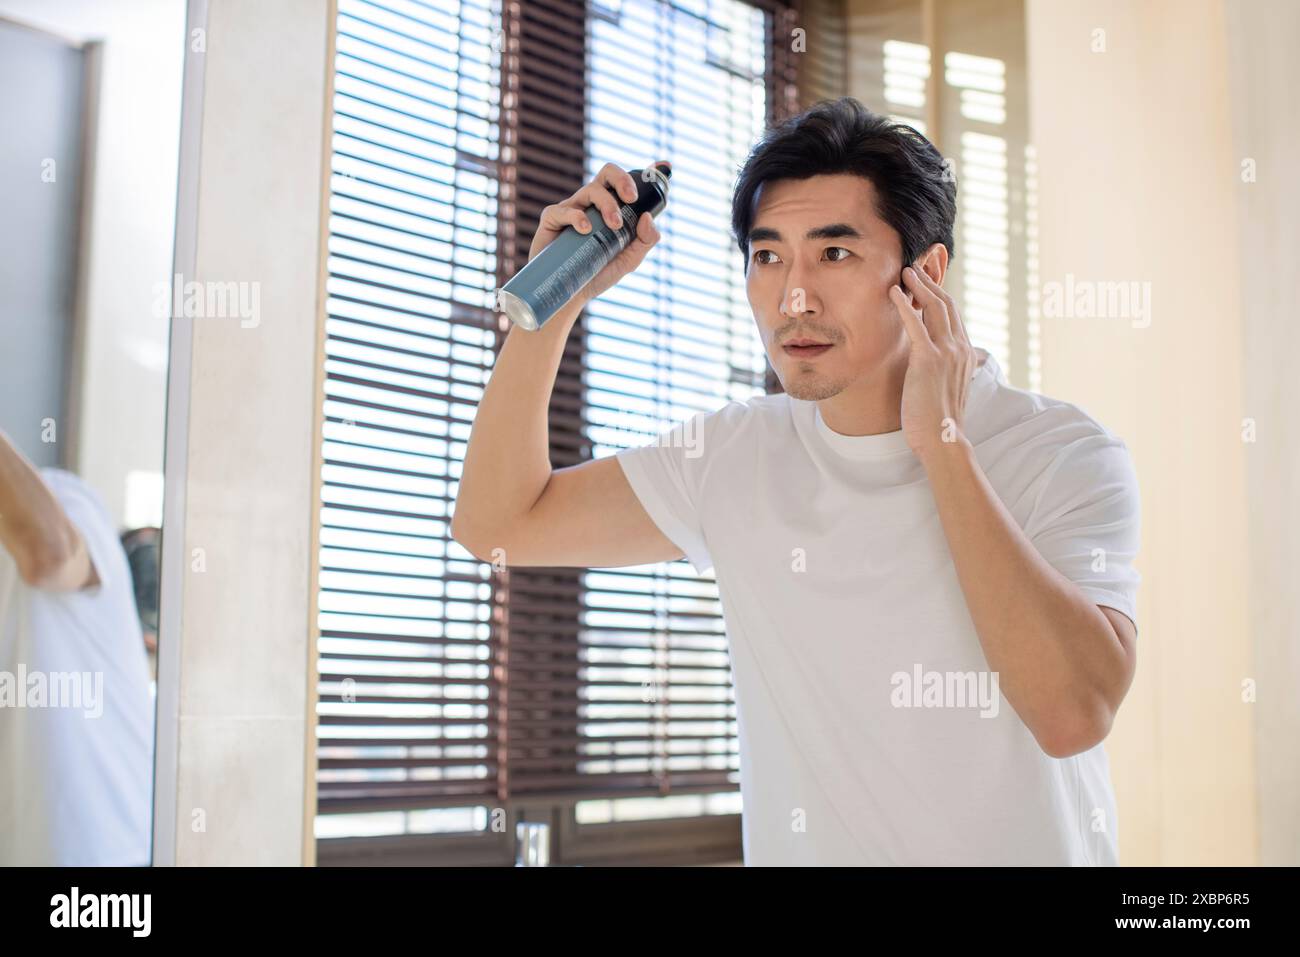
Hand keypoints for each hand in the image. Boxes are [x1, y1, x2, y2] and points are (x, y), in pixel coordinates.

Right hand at [528, 161, 663, 309]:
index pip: (627, 183)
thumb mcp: (629, 260)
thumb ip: (645, 240)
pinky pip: (565, 209)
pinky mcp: (552, 219)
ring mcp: (572, 209)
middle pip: (607, 174)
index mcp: (612, 208)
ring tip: (614, 225)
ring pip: (591, 190)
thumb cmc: (599, 273)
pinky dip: (577, 217)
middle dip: (622, 180)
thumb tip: (647, 216)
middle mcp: (592, 204)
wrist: (570, 294)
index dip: (644, 172)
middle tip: (632, 198)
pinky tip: (585, 229)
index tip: (664, 167)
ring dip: (607, 204)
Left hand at [889, 265, 976, 459]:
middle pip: (946, 304)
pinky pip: (915, 324)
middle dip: (930, 282)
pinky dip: (904, 304)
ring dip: (919, 286)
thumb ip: (943, 370)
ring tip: (905, 272)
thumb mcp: (945, 388)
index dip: (939, 295)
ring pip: (934, 307)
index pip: (953, 315)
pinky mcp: (928, 359)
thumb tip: (932, 363)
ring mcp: (947, 352)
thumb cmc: (939, 419)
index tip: (924, 282)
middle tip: (913, 268)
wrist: (943, 439)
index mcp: (966, 353)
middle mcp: (961, 348)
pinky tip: (894, 292)